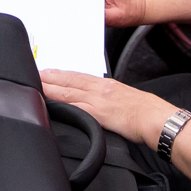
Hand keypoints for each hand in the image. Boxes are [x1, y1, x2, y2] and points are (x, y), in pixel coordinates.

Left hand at [41, 70, 174, 147]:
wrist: (155, 118)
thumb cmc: (146, 111)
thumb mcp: (126, 97)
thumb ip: (110, 97)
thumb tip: (101, 101)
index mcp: (106, 85)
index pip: (79, 76)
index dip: (62, 74)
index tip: (49, 71)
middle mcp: (100, 90)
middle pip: (70, 81)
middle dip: (51, 77)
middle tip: (35, 72)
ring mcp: (98, 101)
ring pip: (69, 91)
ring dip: (51, 87)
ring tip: (38, 84)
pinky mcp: (98, 114)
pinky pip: (76, 107)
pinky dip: (62, 104)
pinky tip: (52, 104)